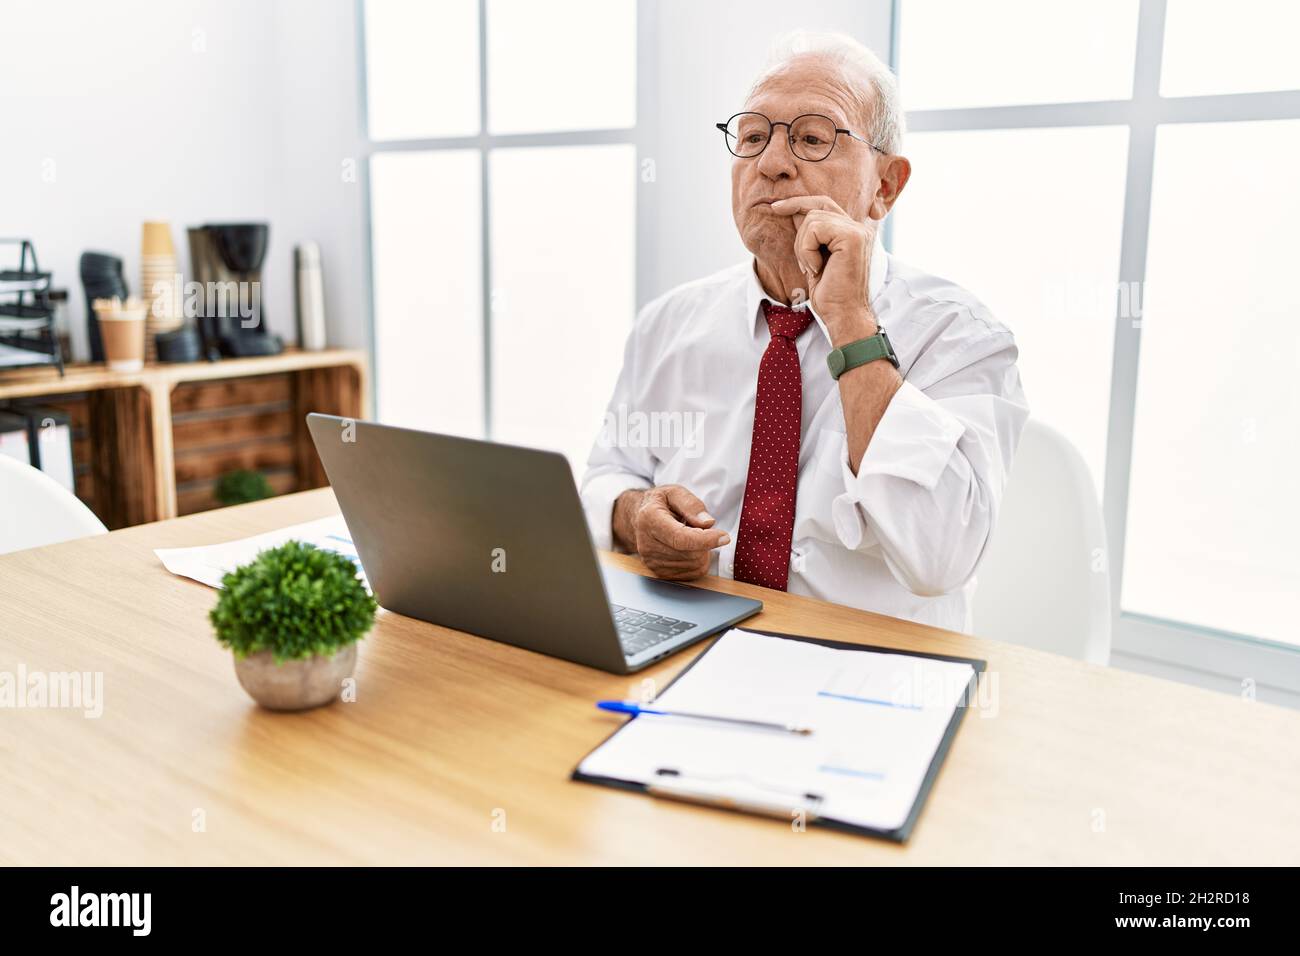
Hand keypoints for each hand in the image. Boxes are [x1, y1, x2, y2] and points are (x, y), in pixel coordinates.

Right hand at [613, 485, 729, 580]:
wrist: (638, 519)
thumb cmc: (660, 504)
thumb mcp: (675, 492)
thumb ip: (691, 504)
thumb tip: (708, 523)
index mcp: (650, 519)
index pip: (680, 538)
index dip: (705, 540)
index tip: (724, 537)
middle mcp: (647, 544)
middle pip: (691, 553)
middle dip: (705, 541)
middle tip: (698, 527)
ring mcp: (652, 562)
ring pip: (695, 564)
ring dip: (702, 551)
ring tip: (690, 535)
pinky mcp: (660, 573)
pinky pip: (693, 573)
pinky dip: (698, 561)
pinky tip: (688, 548)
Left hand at [769, 196, 878, 341]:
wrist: (843, 315)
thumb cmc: (830, 294)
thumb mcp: (814, 258)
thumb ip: (810, 235)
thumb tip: (793, 211)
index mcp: (852, 232)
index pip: (824, 204)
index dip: (799, 203)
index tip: (776, 207)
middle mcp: (859, 228)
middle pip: (816, 207)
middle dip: (799, 233)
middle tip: (804, 264)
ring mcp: (858, 231)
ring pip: (813, 219)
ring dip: (803, 247)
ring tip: (812, 269)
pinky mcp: (852, 237)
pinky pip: (815, 229)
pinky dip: (807, 250)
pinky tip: (816, 269)